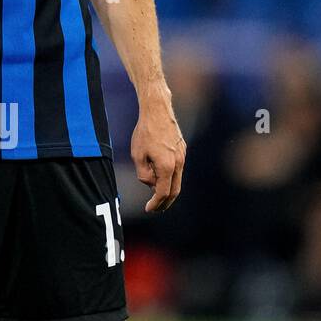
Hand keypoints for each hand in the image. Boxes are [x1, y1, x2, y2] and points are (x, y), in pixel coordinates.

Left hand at [131, 91, 185, 212]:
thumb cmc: (145, 132)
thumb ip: (143, 174)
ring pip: (178, 180)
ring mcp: (182, 156)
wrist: (158, 111)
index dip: (156, 203)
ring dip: (168, 190)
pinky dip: (170, 178)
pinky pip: (178, 169)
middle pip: (175, 190)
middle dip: (165, 202)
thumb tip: (151, 185)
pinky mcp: (182, 150)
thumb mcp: (137, 156)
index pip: (163, 193)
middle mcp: (178, 163)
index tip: (148, 209)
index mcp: (167, 166)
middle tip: (156, 209)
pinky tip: (161, 178)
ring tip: (157, 197)